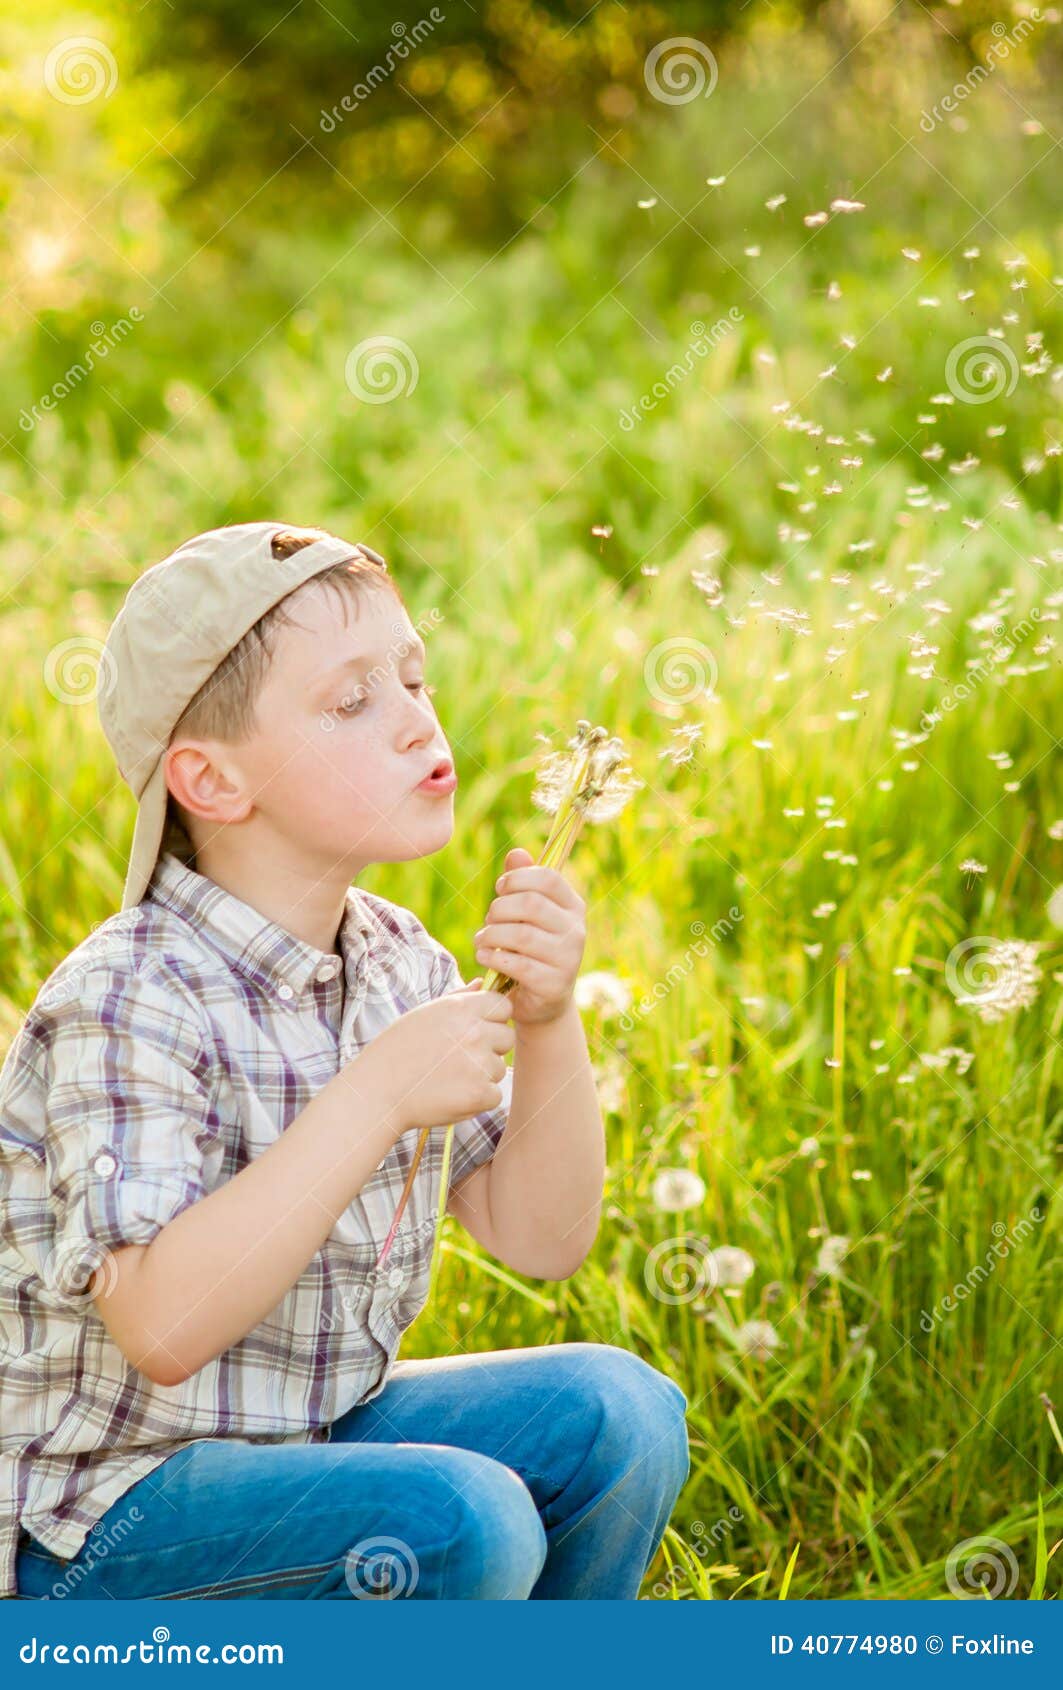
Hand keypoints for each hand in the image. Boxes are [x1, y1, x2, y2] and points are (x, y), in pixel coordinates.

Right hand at [365, 983, 513, 1134]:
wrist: (376, 1090)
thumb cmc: (397, 1050)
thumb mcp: (424, 1014)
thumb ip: (458, 998)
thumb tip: (480, 983)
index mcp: (460, 1008)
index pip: (503, 1006)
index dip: (492, 1020)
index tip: (474, 1032)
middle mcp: (473, 1032)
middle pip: (507, 1037)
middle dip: (490, 1048)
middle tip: (458, 1059)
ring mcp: (478, 1063)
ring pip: (498, 1068)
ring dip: (481, 1076)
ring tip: (447, 1078)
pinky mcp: (479, 1093)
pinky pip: (494, 1095)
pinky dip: (477, 1099)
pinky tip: (450, 1095)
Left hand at [473, 847, 586, 1026]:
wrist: (543, 1001)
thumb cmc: (531, 949)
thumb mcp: (528, 915)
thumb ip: (523, 883)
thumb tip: (516, 853)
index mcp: (573, 906)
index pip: (548, 878)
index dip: (517, 879)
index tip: (500, 890)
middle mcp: (576, 930)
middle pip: (531, 904)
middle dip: (499, 909)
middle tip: (489, 920)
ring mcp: (568, 959)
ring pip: (521, 935)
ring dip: (492, 935)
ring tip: (482, 940)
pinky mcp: (553, 984)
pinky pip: (516, 964)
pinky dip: (492, 957)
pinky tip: (484, 956)